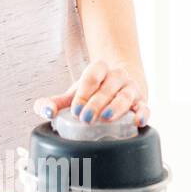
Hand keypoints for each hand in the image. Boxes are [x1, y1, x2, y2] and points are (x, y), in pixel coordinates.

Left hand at [33, 59, 149, 126]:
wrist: (123, 82)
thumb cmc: (95, 91)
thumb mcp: (75, 93)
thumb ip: (56, 102)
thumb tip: (45, 111)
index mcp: (99, 70)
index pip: (92, 76)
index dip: (84, 92)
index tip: (76, 109)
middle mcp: (117, 77)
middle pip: (107, 87)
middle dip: (96, 103)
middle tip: (86, 118)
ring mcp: (131, 89)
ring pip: (126, 96)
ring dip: (117, 106)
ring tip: (107, 117)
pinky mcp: (142, 103)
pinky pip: (145, 107)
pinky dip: (143, 113)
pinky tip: (139, 121)